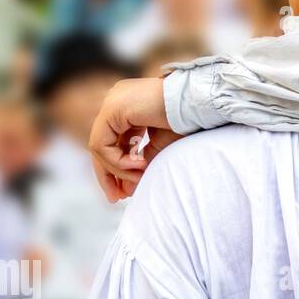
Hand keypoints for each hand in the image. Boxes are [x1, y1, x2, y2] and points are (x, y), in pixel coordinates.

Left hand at [88, 77, 182, 202]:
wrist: (199, 102)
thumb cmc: (188, 119)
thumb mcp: (161, 143)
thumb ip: (141, 161)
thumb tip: (128, 189)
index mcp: (127, 105)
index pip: (111, 141)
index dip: (115, 168)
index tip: (124, 191)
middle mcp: (115, 101)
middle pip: (101, 145)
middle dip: (109, 174)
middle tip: (117, 198)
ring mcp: (111, 102)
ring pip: (99, 148)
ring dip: (118, 169)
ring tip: (140, 178)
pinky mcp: (112, 109)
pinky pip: (101, 144)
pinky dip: (117, 161)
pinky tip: (140, 165)